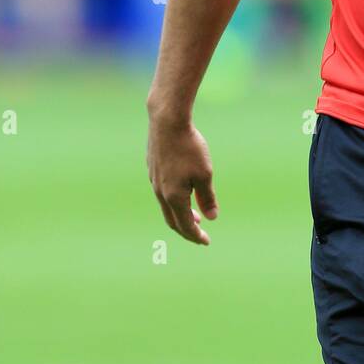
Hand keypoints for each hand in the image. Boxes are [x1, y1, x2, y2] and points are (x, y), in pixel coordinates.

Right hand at [147, 114, 218, 244]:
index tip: (206, 242)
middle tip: (200, 234)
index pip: (185, 225)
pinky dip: (173, 200)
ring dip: (180, 214)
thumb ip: (207, 198)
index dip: (196, 236)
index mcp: (173, 197)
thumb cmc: (189, 147)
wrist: (167, 121)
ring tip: (194, 216)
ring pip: (166, 205)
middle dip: (187, 229)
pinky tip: (183, 192)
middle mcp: (160, 192)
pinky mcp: (152, 168)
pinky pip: (162, 192)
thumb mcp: (205, 174)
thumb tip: (212, 218)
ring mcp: (154, 180)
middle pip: (172, 220)